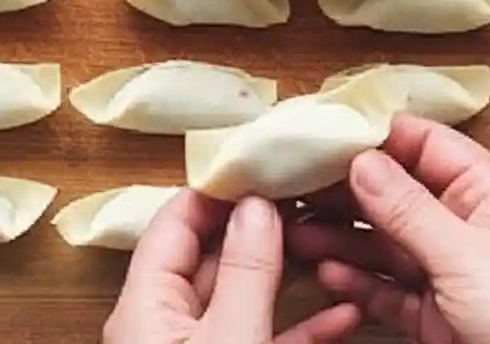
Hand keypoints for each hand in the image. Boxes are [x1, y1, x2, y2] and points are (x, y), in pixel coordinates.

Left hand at [104, 191, 360, 343]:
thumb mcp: (231, 340)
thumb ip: (245, 273)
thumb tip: (255, 205)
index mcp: (144, 308)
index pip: (176, 222)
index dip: (219, 189)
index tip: (266, 162)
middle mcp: (167, 326)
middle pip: (214, 256)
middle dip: (264, 226)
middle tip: (311, 192)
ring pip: (246, 298)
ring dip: (292, 273)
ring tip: (333, 238)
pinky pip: (268, 338)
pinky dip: (303, 325)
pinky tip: (344, 311)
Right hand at [289, 113, 489, 343]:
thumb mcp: (470, 256)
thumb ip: (411, 209)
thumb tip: (363, 160)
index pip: (425, 145)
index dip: (375, 134)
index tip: (321, 132)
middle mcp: (469, 227)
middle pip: (397, 194)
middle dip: (345, 190)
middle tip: (290, 186)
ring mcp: (454, 273)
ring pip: (387, 244)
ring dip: (342, 237)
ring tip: (294, 232)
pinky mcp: (441, 316)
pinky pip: (391, 290)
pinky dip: (359, 282)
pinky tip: (329, 274)